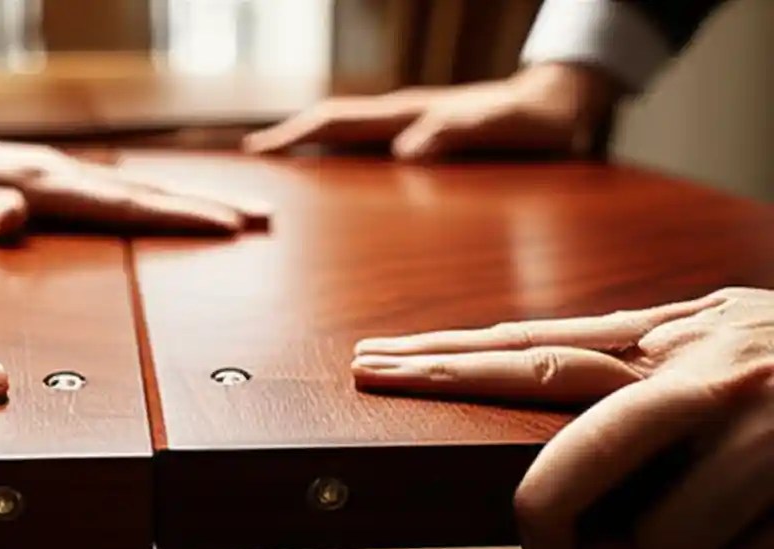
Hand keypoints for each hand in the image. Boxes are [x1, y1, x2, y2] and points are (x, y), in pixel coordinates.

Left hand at [0, 125, 264, 237]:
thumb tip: (13, 218)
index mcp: (33, 182)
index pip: (117, 203)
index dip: (174, 216)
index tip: (227, 227)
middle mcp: (52, 173)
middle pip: (142, 192)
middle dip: (204, 206)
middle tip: (262, 220)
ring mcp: (53, 172)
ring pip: (133, 188)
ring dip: (188, 200)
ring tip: (239, 214)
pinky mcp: (47, 179)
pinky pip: (113, 190)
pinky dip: (152, 197)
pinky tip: (171, 205)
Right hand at [243, 63, 620, 158]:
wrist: (561, 106)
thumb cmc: (536, 123)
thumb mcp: (505, 129)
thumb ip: (460, 133)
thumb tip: (407, 153)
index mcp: (411, 114)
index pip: (341, 120)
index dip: (297, 133)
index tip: (259, 149)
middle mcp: (404, 116)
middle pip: (334, 123)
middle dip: (290, 138)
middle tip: (252, 158)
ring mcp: (412, 126)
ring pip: (348, 133)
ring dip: (311, 146)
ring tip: (280, 168)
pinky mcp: (423, 138)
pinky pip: (369, 145)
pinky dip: (340, 155)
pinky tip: (336, 176)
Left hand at [352, 287, 773, 548]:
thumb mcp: (716, 332)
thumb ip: (630, 355)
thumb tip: (524, 365)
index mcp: (675, 339)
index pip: (533, 353)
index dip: (445, 363)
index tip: (372, 367)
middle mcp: (708, 380)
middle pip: (576, 458)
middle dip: (546, 515)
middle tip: (556, 547)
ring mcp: (764, 440)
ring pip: (667, 545)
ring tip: (718, 528)